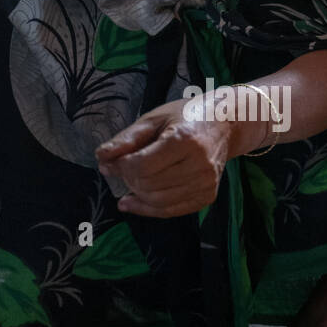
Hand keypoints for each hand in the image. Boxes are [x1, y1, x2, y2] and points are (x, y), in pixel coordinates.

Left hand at [96, 98, 240, 217]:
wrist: (225, 123)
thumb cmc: (186, 115)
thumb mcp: (154, 119)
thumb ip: (126, 139)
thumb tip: (101, 158)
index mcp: (185, 140)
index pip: (142, 166)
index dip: (121, 167)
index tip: (114, 160)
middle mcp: (199, 164)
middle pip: (149, 185)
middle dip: (127, 180)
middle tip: (119, 170)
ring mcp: (206, 183)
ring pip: (158, 202)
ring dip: (136, 195)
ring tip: (128, 184)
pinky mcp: (207, 196)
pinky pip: (171, 211)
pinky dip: (149, 209)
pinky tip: (134, 201)